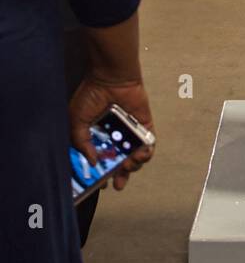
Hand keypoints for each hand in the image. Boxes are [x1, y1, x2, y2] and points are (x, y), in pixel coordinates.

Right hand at [68, 76, 154, 192]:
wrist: (111, 78)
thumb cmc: (91, 96)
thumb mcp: (77, 121)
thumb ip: (82, 143)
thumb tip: (93, 162)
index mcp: (98, 137)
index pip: (101, 160)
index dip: (102, 174)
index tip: (101, 185)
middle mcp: (115, 136)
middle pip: (120, 162)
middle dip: (120, 176)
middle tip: (118, 184)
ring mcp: (130, 131)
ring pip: (135, 156)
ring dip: (133, 166)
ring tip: (128, 165)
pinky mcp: (145, 125)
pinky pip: (149, 143)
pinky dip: (147, 152)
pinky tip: (140, 155)